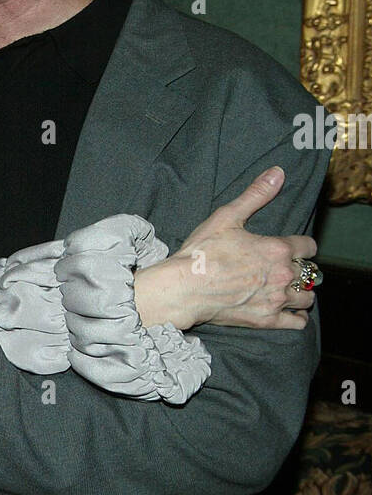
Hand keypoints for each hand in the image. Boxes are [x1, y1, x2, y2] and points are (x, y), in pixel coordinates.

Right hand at [133, 167, 317, 330]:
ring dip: (303, 292)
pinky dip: (298, 317)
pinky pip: (295, 321)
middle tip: (289, 268)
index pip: (308, 247)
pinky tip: (293, 312)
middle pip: (309, 273)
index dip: (303, 246)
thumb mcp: (227, 217)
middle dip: (302, 269)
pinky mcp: (266, 320)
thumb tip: (278, 173)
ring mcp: (275, 300)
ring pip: (307, 297)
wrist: (185, 288)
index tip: (295, 248)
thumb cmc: (203, 253)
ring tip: (293, 289)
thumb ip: (256, 195)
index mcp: (277, 250)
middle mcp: (282, 275)